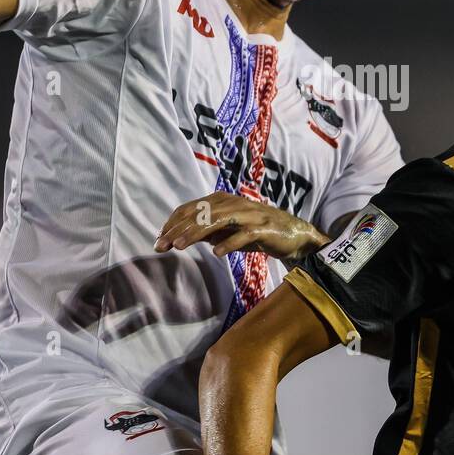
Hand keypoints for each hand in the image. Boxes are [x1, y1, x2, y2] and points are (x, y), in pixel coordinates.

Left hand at [154, 193, 327, 261]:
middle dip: (178, 229)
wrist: (294, 235)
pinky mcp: (263, 228)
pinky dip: (229, 243)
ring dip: (196, 233)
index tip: (159, 240)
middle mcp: (233, 203)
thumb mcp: (228, 231)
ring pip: (217, 221)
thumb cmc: (258, 233)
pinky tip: (217, 253)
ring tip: (180, 246)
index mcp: (223, 201)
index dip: (172, 223)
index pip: (191, 208)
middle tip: (161, 246)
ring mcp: (249, 215)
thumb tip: (182, 236)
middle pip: (200, 214)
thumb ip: (208, 231)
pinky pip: (243, 235)